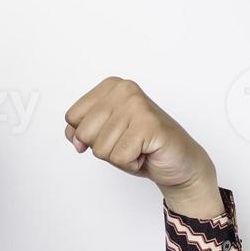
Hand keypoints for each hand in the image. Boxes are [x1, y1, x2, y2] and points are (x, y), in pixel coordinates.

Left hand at [64, 77, 221, 216]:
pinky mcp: (148, 124)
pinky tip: (145, 153)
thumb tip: (75, 138)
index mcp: (111, 86)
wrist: (178, 161)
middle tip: (127, 143)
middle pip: (83, 132)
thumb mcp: (103, 136)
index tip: (112, 134)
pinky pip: (119, 157)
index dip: (86, 136)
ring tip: (138, 147)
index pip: (71, 117)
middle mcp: (124, 89)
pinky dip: (131, 164)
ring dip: (119, 157)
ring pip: (100, 148)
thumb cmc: (141, 147)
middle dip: (102, 148)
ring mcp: (137, 105)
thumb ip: (81, 131)